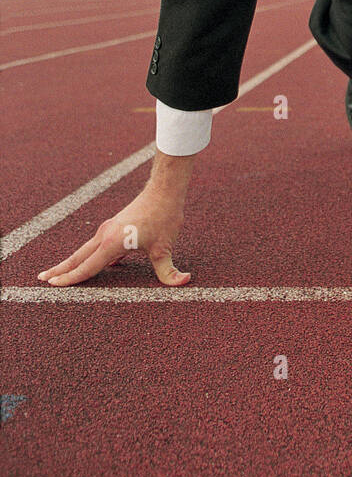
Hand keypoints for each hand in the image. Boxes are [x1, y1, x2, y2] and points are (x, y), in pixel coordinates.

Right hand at [37, 161, 192, 287]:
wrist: (164, 190)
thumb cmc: (164, 216)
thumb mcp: (165, 247)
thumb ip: (169, 270)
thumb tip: (183, 281)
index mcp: (112, 243)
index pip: (87, 267)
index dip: (70, 278)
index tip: (53, 285)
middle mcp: (105, 235)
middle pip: (78, 257)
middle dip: (60, 269)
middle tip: (42, 279)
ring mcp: (108, 229)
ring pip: (85, 250)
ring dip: (72, 262)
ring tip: (58, 272)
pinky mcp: (114, 226)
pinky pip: (97, 246)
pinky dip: (89, 256)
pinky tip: (95, 264)